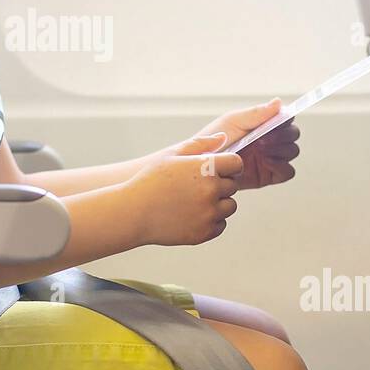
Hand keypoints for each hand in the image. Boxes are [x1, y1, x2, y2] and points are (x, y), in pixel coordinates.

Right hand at [125, 133, 243, 246]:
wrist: (133, 212)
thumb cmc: (150, 180)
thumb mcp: (171, 155)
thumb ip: (200, 144)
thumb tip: (224, 137)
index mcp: (206, 168)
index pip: (236, 164)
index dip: (228, 165)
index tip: (218, 169)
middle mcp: (211, 190)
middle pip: (233, 186)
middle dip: (220, 184)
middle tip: (197, 187)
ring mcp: (209, 213)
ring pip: (229, 206)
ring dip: (218, 203)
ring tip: (195, 201)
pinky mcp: (205, 232)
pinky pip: (220, 225)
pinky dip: (211, 221)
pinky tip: (192, 214)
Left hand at [188, 97, 299, 191]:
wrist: (204, 166)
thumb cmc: (213, 141)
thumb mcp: (233, 121)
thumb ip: (256, 113)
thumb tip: (278, 102)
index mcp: (262, 124)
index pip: (285, 118)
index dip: (286, 119)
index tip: (278, 121)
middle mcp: (270, 140)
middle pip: (293, 134)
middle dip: (284, 135)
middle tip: (264, 138)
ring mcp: (271, 157)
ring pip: (292, 151)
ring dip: (282, 149)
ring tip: (262, 150)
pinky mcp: (269, 175)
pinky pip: (287, 172)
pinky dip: (282, 166)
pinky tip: (266, 161)